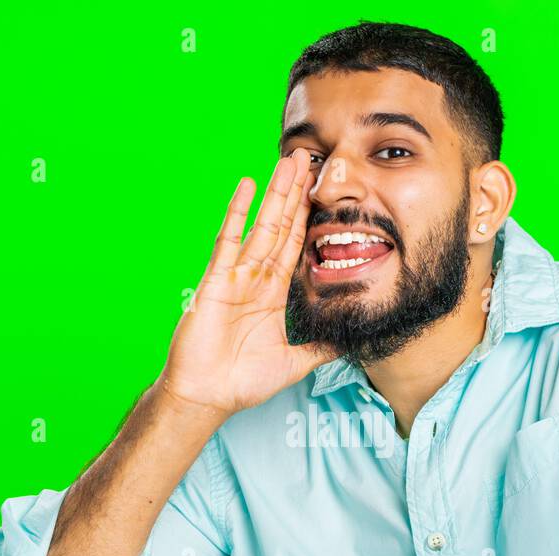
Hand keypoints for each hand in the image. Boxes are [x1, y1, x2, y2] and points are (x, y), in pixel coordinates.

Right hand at [159, 147, 340, 416]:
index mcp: (272, 294)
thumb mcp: (294, 363)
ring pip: (261, 225)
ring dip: (276, 192)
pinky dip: (238, 212)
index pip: (294, 246)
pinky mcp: (217, 279)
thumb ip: (321, 349)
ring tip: (290, 160)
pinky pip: (229, 239)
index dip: (308, 218)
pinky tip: (248, 185)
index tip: (322, 191)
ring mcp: (235, 275)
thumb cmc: (242, 382)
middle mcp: (255, 278)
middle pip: (281, 226)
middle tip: (310, 157)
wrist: (207, 396)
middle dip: (295, 193)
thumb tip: (351, 343)